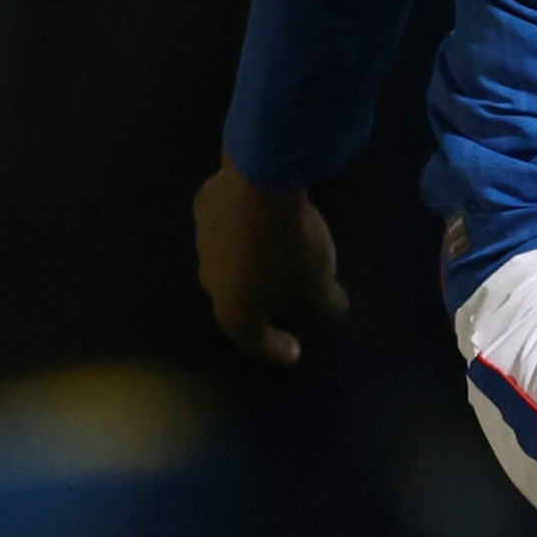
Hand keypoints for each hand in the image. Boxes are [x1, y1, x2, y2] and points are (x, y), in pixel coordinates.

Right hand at [195, 160, 346, 366]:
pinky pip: (227, 226)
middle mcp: (210, 285)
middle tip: (289, 300)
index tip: (293, 352)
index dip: (276, 350)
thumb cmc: (291, 250)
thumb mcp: (320, 288)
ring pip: (229, 262)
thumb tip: (334, 310)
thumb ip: (328, 307)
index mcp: (235, 314)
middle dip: (263, 304)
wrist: (260, 185)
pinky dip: (243, 227)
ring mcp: (202, 244)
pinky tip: (262, 216)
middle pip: (238, 303)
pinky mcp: (203, 208)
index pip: (255, 344)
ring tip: (276, 255)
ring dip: (251, 263)